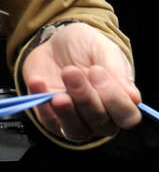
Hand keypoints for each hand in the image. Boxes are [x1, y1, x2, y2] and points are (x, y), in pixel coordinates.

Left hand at [22, 22, 141, 141]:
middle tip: (71, 71)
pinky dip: (42, 105)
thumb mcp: (104, 49)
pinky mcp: (52, 118)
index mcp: (120, 102)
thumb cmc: (86, 47)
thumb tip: (133, 97)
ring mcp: (76, 121)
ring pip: (76, 130)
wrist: (56, 41)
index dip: (114, 99)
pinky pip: (48, 122)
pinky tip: (38, 83)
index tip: (98, 71)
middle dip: (84, 97)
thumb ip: (117, 71)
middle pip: (99, 122)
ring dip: (66, 111)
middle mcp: (101, 117)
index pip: (126, 116)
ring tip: (57, 92)